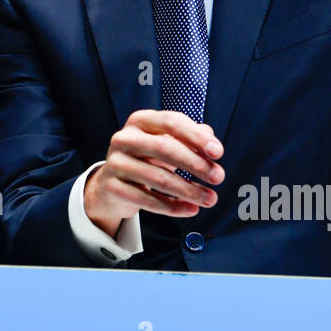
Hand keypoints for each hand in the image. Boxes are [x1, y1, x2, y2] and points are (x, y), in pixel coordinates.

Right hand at [84, 109, 223, 237]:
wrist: (111, 184)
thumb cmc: (146, 159)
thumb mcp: (166, 143)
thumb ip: (190, 140)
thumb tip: (212, 144)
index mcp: (139, 121)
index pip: (171, 122)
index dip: (196, 137)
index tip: (218, 153)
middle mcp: (124, 139)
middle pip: (164, 148)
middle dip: (196, 164)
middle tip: (218, 177)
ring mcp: (115, 163)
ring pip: (157, 178)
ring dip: (189, 190)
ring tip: (210, 198)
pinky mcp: (112, 188)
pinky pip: (148, 200)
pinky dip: (173, 207)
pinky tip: (191, 209)